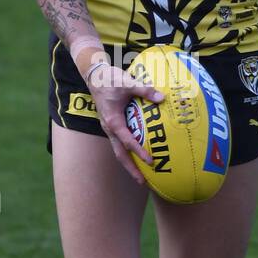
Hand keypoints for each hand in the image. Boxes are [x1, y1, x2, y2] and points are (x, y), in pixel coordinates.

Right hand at [87, 62, 164, 185]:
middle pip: (120, 154)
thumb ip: (145, 91)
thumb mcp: (128, 83)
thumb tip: (162, 98)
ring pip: (118, 150)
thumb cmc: (110, 80)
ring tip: (141, 175)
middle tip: (143, 182)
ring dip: (129, 163)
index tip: (151, 161)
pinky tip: (138, 155)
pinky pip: (120, 143)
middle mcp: (109, 128)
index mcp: (113, 121)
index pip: (128, 141)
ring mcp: (109, 128)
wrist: (95, 76)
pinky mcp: (112, 125)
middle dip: (131, 169)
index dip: (139, 152)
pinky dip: (128, 152)